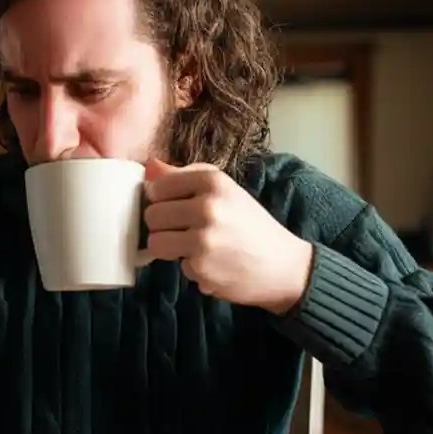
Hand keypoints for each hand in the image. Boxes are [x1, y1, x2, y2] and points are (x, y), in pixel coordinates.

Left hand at [142, 158, 314, 314]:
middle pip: (152, 215)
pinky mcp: (201, 267)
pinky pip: (177, 266)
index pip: (157, 186)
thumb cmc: (250, 225)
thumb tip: (149, 165)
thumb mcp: (224, 191)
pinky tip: (212, 264)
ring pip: (155, 242)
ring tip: (193, 247)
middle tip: (186, 230)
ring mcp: (203, 238)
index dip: (161, 200)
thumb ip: (184, 177)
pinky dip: (191, 268)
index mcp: (212, 181)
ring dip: (170, 248)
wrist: (283, 265)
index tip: (176, 206)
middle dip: (163, 226)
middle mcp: (208, 206)